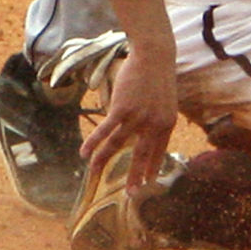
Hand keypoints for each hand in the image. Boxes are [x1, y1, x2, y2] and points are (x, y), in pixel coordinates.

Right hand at [79, 47, 178, 190]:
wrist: (154, 55)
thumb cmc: (158, 76)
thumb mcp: (165, 101)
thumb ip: (158, 118)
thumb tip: (149, 131)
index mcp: (166, 124)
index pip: (158, 152)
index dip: (151, 168)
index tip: (147, 183)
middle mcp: (153, 124)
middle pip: (140, 156)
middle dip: (133, 176)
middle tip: (129, 194)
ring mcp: (137, 117)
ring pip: (117, 145)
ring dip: (103, 160)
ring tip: (94, 172)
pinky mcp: (122, 108)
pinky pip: (105, 130)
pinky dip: (94, 142)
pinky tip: (84, 152)